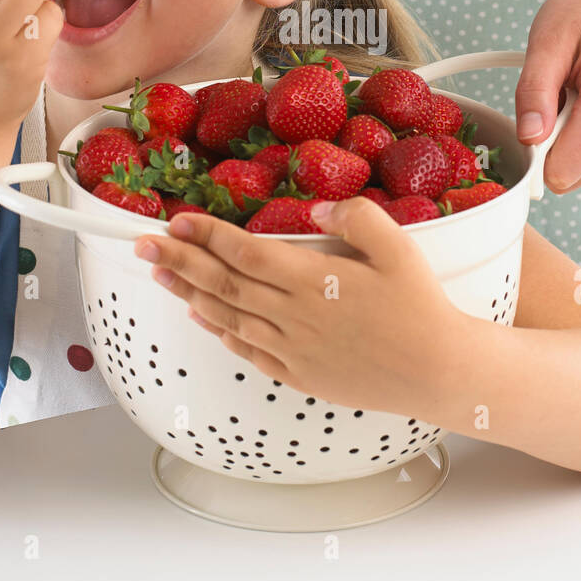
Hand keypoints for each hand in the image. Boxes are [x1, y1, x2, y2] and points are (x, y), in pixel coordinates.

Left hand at [133, 198, 467, 417]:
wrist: (438, 372)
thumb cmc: (422, 307)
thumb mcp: (399, 247)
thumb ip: (358, 216)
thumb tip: (318, 207)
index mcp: (313, 279)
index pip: (245, 251)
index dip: (206, 235)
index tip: (177, 221)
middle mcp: (293, 315)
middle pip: (223, 282)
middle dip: (179, 260)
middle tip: (142, 243)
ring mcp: (293, 348)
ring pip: (227, 316)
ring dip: (189, 293)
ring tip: (160, 274)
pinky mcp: (300, 373)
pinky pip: (248, 350)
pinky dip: (219, 332)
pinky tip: (203, 318)